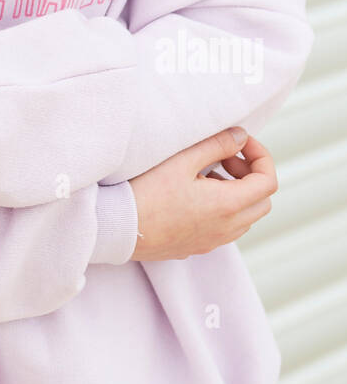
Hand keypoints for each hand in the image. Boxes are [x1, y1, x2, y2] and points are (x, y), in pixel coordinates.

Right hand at [129, 128, 276, 260]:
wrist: (116, 227)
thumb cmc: (145, 192)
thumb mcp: (182, 159)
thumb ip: (216, 145)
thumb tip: (240, 136)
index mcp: (227, 205)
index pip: (268, 182)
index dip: (260, 156)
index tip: (238, 143)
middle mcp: (226, 228)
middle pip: (262, 201)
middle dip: (250, 174)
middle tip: (223, 157)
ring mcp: (212, 241)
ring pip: (245, 217)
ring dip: (237, 192)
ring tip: (205, 173)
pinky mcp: (197, 247)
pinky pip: (226, 228)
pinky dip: (223, 208)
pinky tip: (192, 193)